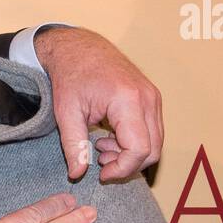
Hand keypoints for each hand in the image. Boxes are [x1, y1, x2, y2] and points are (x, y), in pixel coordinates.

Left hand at [33, 26, 162, 182]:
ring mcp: (153, 97)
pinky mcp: (152, 98)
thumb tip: (77, 174)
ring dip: (130, 154)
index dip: (122, 168)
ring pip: (155, 142)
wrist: (79, 48)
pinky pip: (152, 131)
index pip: (140, 149)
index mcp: (128, 100)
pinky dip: (134, 142)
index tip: (101, 173)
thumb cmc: (71, 76)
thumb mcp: (66, 113)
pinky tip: (109, 137)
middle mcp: (147, 99)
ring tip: (101, 147)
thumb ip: (73, 146)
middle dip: (127, 164)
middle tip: (99, 161)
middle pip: (153, 150)